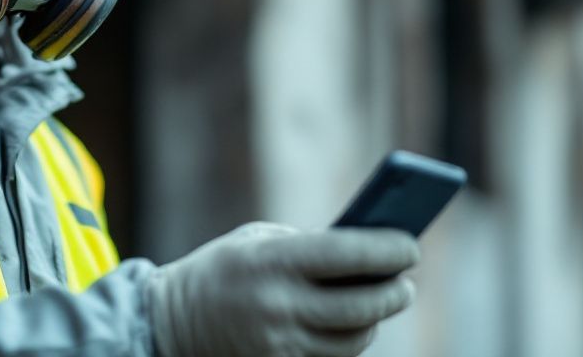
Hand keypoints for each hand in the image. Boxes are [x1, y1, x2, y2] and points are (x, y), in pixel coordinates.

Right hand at [147, 222, 418, 356]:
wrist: (171, 322)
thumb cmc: (224, 269)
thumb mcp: (257, 240)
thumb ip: (308, 244)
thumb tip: (367, 252)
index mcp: (273, 261)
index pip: (346, 254)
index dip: (387, 250)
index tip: (412, 246)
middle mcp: (279, 305)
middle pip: (360, 307)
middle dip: (393, 293)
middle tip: (406, 283)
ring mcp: (280, 343)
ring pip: (353, 340)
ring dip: (374, 320)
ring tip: (381, 301)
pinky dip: (348, 341)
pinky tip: (353, 324)